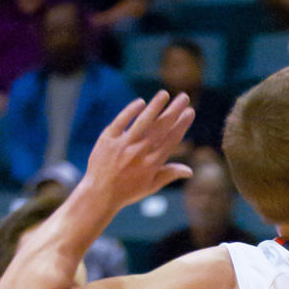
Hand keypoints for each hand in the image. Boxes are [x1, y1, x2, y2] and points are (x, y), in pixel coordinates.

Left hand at [82, 92, 194, 214]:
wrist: (99, 194)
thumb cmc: (127, 191)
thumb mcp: (151, 186)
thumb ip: (170, 174)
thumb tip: (190, 171)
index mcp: (152, 164)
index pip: (171, 139)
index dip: (181, 125)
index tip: (189, 112)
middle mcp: (139, 153)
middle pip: (160, 128)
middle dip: (174, 111)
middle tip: (184, 97)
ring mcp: (122, 145)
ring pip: (142, 122)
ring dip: (154, 107)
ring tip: (164, 94)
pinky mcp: (107, 139)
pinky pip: (120, 122)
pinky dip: (130, 112)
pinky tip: (141, 102)